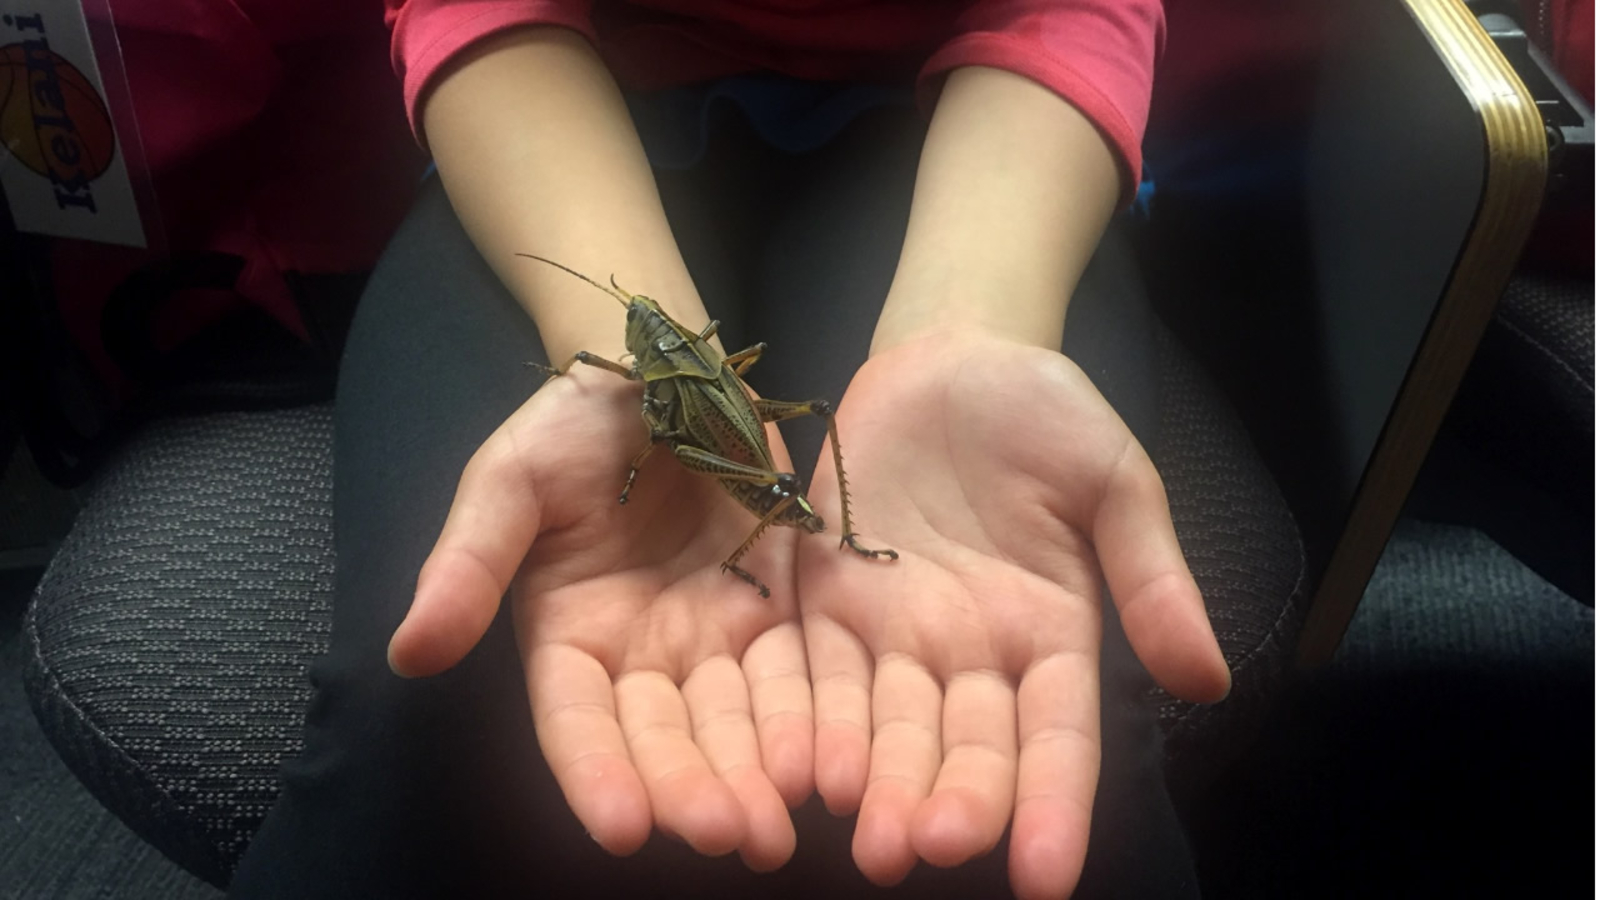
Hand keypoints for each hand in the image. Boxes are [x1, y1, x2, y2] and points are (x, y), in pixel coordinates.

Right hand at [387, 365, 813, 871]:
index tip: (622, 828)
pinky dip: (808, 719)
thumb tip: (410, 652)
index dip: (597, 774)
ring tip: (778, 827)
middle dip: (692, 792)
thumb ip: (468, 565)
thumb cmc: (572, 425)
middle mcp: (643, 655)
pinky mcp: (779, 608)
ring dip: (754, 776)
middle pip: (666, 738)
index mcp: (568, 636)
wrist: (666, 370)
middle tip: (728, 837)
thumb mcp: (507, 482)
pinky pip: (796, 673)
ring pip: (735, 721)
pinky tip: (825, 761)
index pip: (578, 721)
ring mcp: (715, 636)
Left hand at [797, 331, 1229, 899]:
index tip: (1046, 878)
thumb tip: (1208, 680)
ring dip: (876, 780)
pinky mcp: (827, 595)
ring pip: (886, 723)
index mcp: (1051, 638)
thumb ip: (1151, 578)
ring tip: (869, 836)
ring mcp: (894, 630)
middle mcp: (971, 654)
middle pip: (964, 746)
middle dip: (951, 802)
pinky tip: (800, 764)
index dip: (1053, 806)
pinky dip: (809, 716)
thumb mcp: (1116, 484)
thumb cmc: (1049, 415)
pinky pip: (815, 666)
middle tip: (930, 850)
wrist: (954, 352)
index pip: (1056, 739)